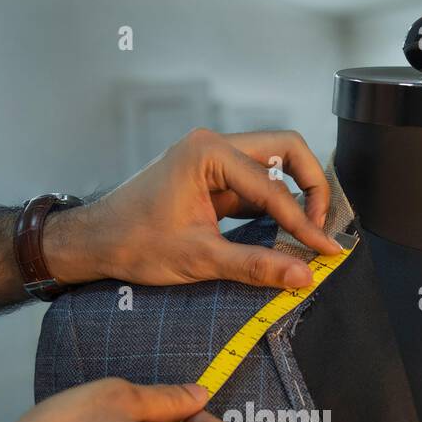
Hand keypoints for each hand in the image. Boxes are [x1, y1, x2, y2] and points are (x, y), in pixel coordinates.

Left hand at [45, 128, 340, 292]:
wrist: (95, 241)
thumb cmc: (134, 243)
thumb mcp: (199, 259)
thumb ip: (255, 266)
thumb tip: (302, 277)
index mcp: (208, 154)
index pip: (274, 187)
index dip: (304, 222)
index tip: (325, 250)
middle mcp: (213, 145)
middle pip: (286, 150)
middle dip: (312, 186)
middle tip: (321, 227)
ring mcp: (212, 159)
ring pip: (274, 164)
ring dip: (295, 194)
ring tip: (308, 232)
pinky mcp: (211, 177)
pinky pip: (255, 184)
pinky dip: (274, 205)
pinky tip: (284, 233)